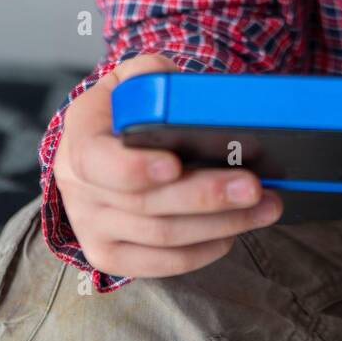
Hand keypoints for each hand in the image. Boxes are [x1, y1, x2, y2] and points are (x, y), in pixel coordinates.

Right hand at [53, 53, 282, 277]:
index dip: (135, 167)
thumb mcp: (138, 77)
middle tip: (252, 186)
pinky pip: (161, 264)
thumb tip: (196, 101)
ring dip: (219, 224)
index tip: (175, 165)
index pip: (98, 160)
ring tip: (264, 207)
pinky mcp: (111, 255)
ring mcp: (91, 225)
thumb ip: (157, 80)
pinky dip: (203, 250)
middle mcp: (77, 185)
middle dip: (204, 196)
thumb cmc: (131, 106)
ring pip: (161, 236)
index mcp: (81, 135)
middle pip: (144, 203)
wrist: (109, 141)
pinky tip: (234, 231)